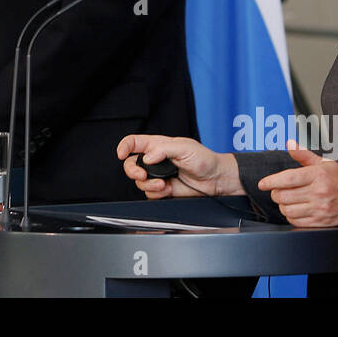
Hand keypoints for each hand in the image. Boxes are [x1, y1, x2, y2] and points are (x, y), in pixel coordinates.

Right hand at [116, 134, 243, 198]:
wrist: (216, 180)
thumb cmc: (204, 159)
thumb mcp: (185, 147)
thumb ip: (163, 150)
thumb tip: (148, 157)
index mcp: (158, 146)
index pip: (134, 143)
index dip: (124, 147)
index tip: (121, 154)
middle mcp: (155, 161)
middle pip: (131, 164)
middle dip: (133, 171)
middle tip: (142, 175)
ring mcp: (158, 176)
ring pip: (140, 181)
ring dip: (149, 184)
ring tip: (163, 184)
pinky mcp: (163, 190)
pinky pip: (150, 194)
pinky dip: (156, 193)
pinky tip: (168, 189)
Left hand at [256, 140, 337, 226]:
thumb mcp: (325, 164)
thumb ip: (304, 155)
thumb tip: (290, 144)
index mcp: (318, 175)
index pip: (287, 178)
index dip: (271, 181)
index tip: (263, 183)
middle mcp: (318, 192)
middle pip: (284, 195)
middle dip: (275, 193)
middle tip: (277, 190)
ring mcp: (320, 209)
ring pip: (287, 209)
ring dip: (282, 205)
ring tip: (286, 200)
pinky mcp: (321, 222)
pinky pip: (296, 221)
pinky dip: (290, 216)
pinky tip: (294, 210)